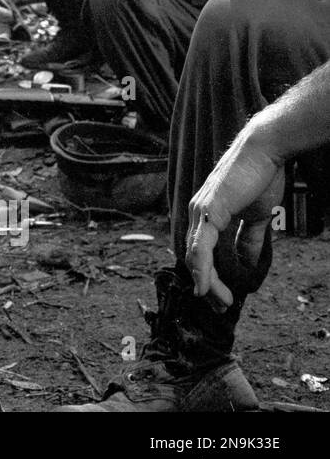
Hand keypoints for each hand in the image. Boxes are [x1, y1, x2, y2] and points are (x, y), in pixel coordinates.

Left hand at [184, 137, 282, 308]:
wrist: (264, 151)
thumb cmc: (260, 177)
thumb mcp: (255, 216)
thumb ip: (249, 239)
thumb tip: (249, 261)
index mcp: (206, 215)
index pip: (200, 252)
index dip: (208, 276)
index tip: (221, 297)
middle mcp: (197, 213)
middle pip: (194, 257)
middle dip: (206, 285)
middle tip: (220, 307)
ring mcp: (200, 210)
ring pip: (195, 255)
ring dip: (206, 281)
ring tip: (219, 301)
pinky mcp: (209, 209)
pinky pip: (201, 244)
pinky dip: (201, 266)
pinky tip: (204, 284)